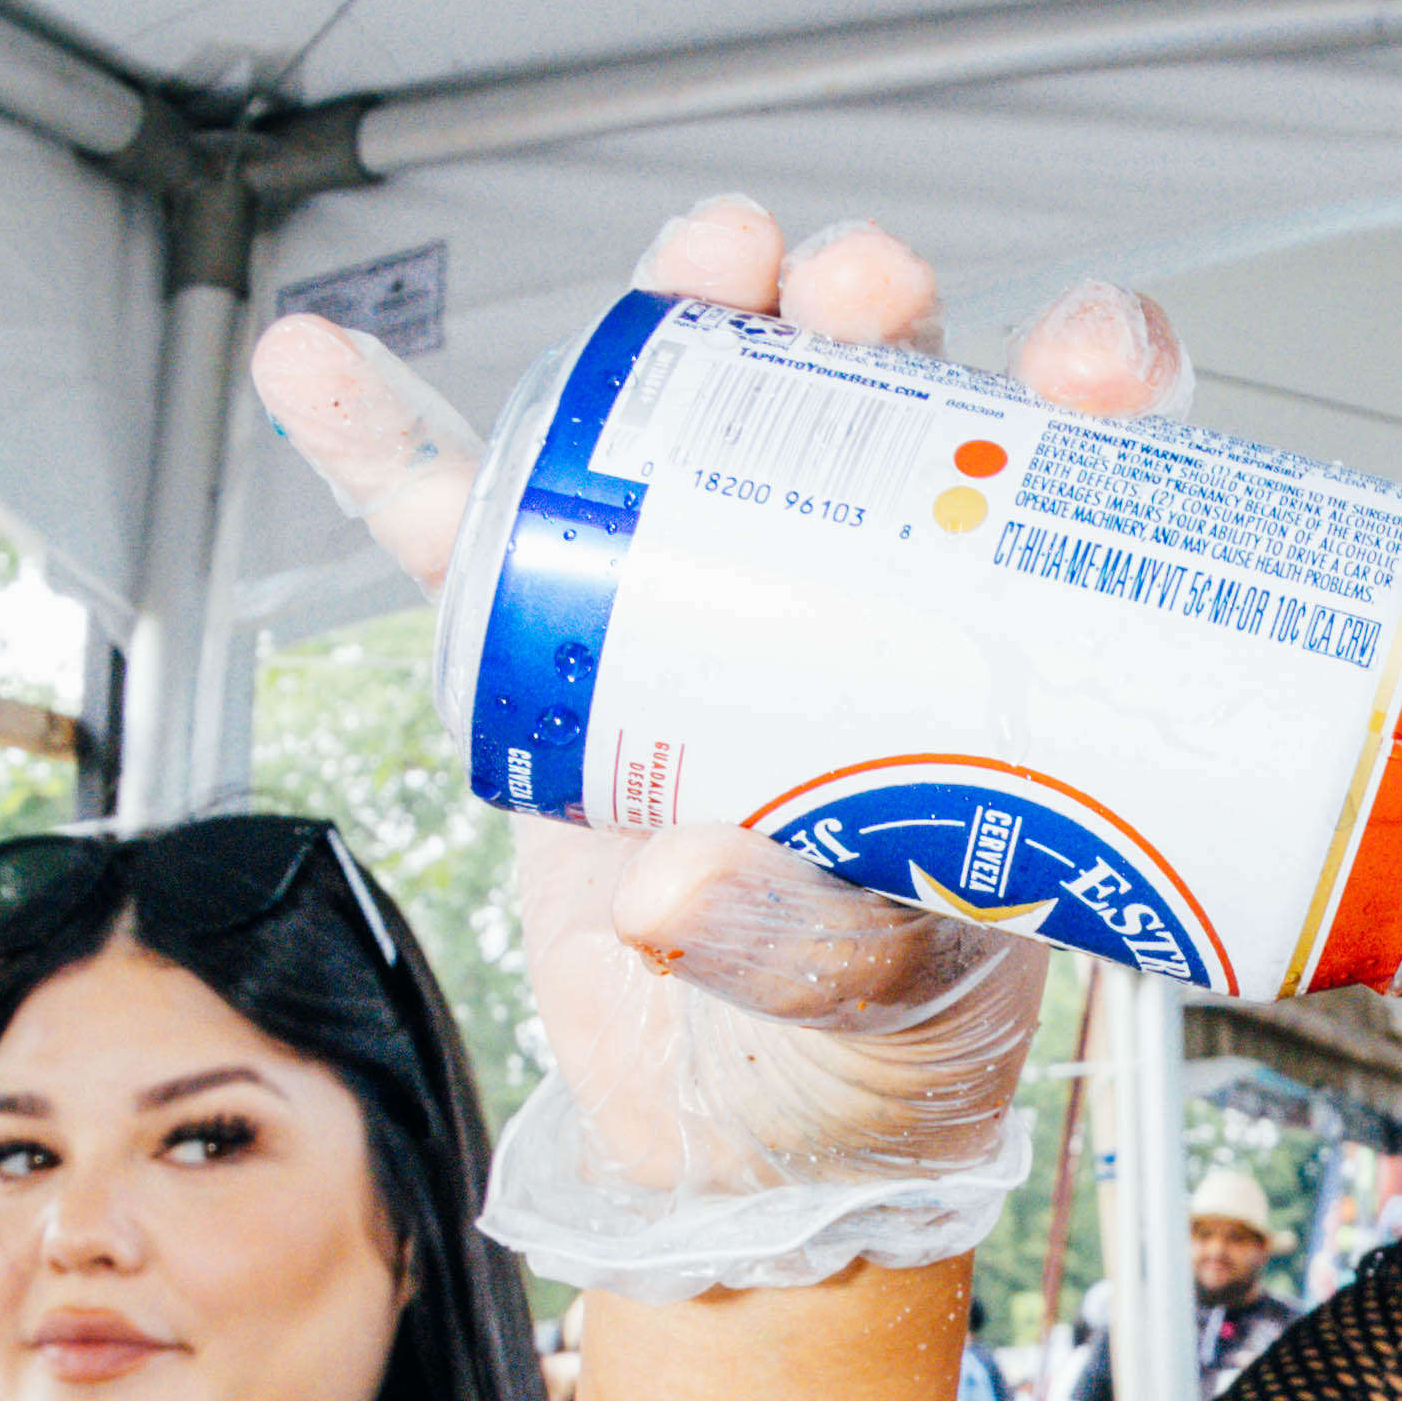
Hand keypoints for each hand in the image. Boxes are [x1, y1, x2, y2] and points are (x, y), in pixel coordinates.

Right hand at [251, 199, 1192, 1231]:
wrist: (737, 1141)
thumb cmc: (863, 1067)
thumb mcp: (880, 1016)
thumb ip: (805, 948)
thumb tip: (683, 887)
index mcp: (991, 661)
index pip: (1061, 484)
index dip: (1084, 389)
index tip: (1076, 365)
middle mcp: (863, 601)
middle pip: (880, 403)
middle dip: (872, 311)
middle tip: (860, 291)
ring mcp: (704, 608)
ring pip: (695, 417)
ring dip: (692, 310)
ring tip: (704, 259)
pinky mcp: (561, 654)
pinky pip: (462, 532)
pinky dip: (383, 448)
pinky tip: (318, 366)